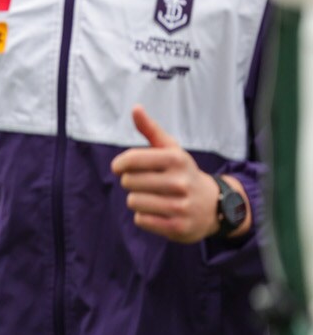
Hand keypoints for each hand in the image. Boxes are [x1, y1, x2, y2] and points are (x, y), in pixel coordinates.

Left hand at [111, 105, 244, 243]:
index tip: (121, 167)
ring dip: (138, 200)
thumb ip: (151, 129)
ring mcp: (180, 206)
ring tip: (156, 198)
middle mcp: (180, 182)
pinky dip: (145, 217)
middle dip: (132, 183)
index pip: (129, 160)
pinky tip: (160, 212)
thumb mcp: (171, 150)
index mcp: (176, 159)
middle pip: (128, 182)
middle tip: (148, 184)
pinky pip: (141, 220)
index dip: (120, 164)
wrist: (214, 205)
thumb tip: (135, 108)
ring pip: (133, 201)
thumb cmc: (183, 173)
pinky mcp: (178, 227)